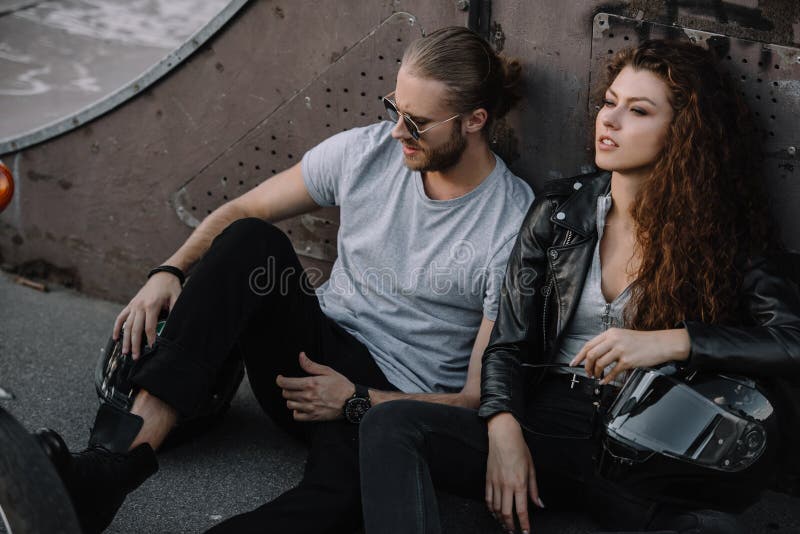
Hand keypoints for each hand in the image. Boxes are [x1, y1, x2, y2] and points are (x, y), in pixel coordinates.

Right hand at [113, 271, 181, 358]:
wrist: (163, 275)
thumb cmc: (171, 288)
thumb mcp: (177, 298)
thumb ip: (175, 312)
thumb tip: (175, 327)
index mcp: (152, 305)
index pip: (149, 327)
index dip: (150, 339)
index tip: (152, 349)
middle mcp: (140, 306)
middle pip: (135, 329)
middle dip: (135, 344)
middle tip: (135, 357)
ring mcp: (134, 305)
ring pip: (127, 325)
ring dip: (125, 339)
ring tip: (125, 352)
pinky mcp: (131, 304)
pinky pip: (121, 317)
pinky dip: (117, 327)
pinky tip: (115, 338)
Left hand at [276, 352, 354, 421]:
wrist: (351, 401)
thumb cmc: (341, 385)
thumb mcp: (327, 371)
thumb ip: (311, 365)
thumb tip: (301, 356)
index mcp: (310, 383)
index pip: (286, 383)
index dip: (280, 380)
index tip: (280, 379)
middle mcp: (307, 396)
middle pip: (286, 394)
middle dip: (286, 389)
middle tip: (292, 386)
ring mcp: (310, 408)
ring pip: (290, 405)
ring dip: (291, 400)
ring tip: (297, 396)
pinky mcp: (313, 417)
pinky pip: (297, 416)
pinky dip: (296, 411)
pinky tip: (301, 406)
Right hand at [486, 413, 543, 533]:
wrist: (503, 436)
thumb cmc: (519, 449)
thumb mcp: (532, 469)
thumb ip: (534, 489)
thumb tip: (539, 504)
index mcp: (520, 484)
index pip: (522, 511)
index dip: (524, 524)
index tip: (526, 532)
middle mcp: (506, 485)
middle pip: (507, 513)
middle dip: (510, 526)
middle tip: (513, 532)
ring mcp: (495, 482)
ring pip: (496, 508)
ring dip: (500, 519)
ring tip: (504, 525)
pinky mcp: (488, 479)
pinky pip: (488, 498)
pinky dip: (491, 508)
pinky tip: (494, 513)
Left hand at [570, 328, 690, 383]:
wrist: (661, 343)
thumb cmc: (643, 341)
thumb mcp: (622, 336)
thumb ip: (608, 342)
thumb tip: (593, 355)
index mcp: (611, 333)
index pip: (589, 344)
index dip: (579, 355)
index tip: (574, 362)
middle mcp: (614, 340)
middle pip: (591, 354)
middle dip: (586, 366)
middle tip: (587, 372)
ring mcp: (621, 350)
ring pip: (599, 363)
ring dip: (595, 372)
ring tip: (597, 376)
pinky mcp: (628, 360)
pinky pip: (612, 372)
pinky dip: (606, 378)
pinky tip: (605, 381)